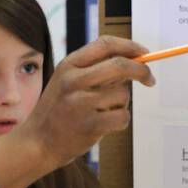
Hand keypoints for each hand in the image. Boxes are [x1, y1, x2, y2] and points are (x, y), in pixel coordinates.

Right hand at [14, 35, 155, 169]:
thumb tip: (134, 60)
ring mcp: (81, 103)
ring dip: (122, 103)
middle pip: (120, 65)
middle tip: (150, 78)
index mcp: (69, 65)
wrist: (37, 143)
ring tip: (104, 111)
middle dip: (141, 70)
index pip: (106, 44)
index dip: (130, 46)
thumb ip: (94, 69)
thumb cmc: (58, 111)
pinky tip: (105, 125)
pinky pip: (123, 116)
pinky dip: (121, 121)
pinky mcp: (90, 125)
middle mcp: (74, 81)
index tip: (144, 53)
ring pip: (123, 94)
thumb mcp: (66, 81)